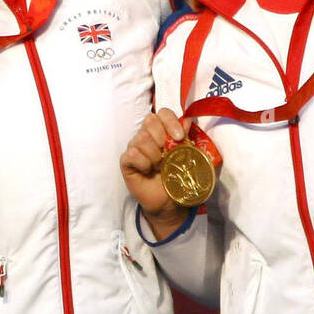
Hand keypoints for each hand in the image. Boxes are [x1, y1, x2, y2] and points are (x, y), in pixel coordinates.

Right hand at [121, 108, 192, 239]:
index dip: (170, 121)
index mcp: (162, 131)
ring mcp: (134, 147)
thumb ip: (187, 138)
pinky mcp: (126, 161)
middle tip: (168, 154)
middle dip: (161, 137)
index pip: (162, 113)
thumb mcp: (187, 157)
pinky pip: (132, 154)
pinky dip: (143, 163)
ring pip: (141, 138)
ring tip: (159, 167)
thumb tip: (187, 121)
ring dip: (154, 155)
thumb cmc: (177, 177)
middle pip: (149, 120)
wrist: (169, 201)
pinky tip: (148, 171)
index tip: (179, 137)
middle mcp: (146, 135)